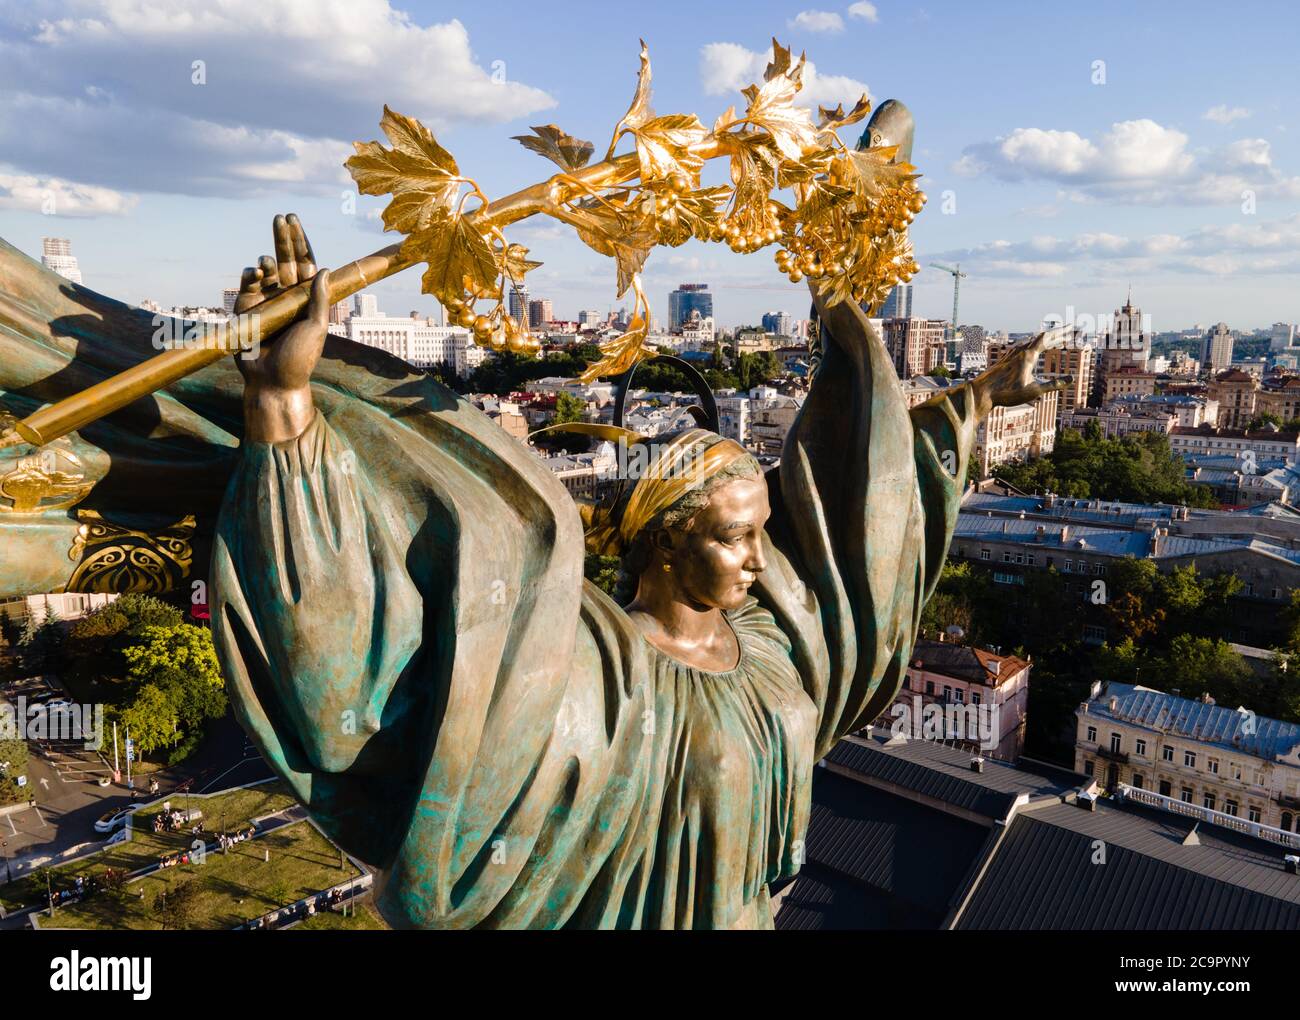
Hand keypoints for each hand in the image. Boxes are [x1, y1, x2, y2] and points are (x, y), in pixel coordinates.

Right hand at [234, 214, 331, 443]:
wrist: (272, 382)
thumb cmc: (300, 359)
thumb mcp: (316, 327)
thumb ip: (320, 300)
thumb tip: (326, 270)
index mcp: (307, 298)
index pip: (306, 264)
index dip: (301, 242)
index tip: (295, 220)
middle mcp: (287, 296)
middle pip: (285, 261)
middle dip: (283, 239)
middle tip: (280, 218)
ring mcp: (267, 301)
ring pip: (266, 271)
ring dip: (266, 262)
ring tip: (266, 263)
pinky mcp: (247, 310)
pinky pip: (248, 286)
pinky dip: (250, 276)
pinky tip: (254, 272)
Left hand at [968, 327, 1071, 417]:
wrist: (981, 393)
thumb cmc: (1006, 394)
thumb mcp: (1034, 391)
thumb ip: (1053, 384)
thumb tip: (1072, 379)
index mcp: (1028, 356)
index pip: (1047, 338)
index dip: (1061, 332)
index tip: (1071, 327)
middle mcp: (1020, 351)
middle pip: (1041, 338)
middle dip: (1057, 335)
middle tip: (1069, 332)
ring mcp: (1011, 354)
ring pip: (1031, 342)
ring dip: (1045, 340)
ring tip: (1055, 341)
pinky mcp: (1005, 359)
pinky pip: (1023, 347)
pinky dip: (1034, 346)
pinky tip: (1033, 350)